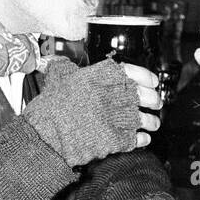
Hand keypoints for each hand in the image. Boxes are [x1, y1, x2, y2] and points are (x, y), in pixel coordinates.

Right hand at [24, 57, 160, 166]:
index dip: (146, 76)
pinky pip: (135, 139)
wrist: (43, 137)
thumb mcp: (57, 78)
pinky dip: (142, 139)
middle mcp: (109, 95)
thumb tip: (62, 60)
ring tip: (153, 123)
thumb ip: (64, 66)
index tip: (153, 81)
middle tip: (156, 102)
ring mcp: (113, 118)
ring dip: (151, 121)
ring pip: (142, 118)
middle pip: (142, 95)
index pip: (131, 71)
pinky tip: (143, 138)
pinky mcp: (112, 139)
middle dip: (153, 99)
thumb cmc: (48, 108)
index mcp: (97, 78)